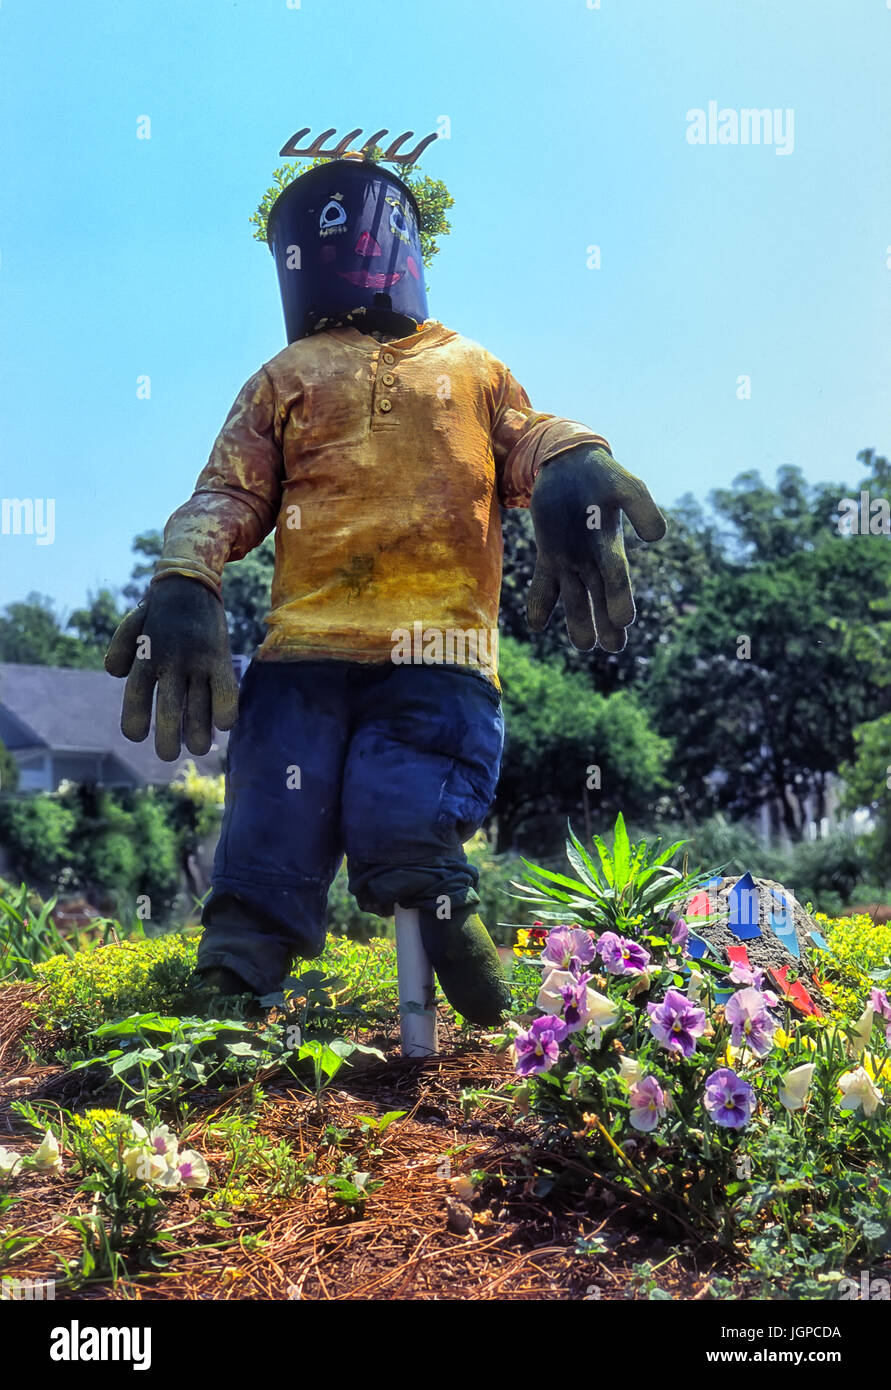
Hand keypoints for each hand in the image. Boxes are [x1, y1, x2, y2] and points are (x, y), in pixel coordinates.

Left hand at [105, 576, 239, 760]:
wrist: (191, 581)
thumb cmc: (159, 610)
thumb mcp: (131, 625)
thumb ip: (119, 651)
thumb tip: (117, 676)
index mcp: (144, 656)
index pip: (135, 698)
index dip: (134, 722)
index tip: (137, 736)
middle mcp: (170, 661)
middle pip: (168, 710)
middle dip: (167, 739)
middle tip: (167, 754)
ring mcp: (197, 660)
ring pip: (199, 707)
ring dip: (199, 734)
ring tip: (197, 748)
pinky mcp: (219, 657)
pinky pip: (226, 692)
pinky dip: (226, 712)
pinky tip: (224, 725)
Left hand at [527, 445, 665, 651]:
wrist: (570, 465)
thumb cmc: (602, 476)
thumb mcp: (626, 487)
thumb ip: (642, 507)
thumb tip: (658, 537)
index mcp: (612, 546)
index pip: (616, 577)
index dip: (620, 597)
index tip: (624, 621)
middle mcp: (593, 559)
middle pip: (600, 595)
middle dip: (606, 621)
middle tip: (612, 647)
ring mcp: (570, 559)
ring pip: (574, 597)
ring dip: (578, 620)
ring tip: (584, 645)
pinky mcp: (548, 554)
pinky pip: (544, 584)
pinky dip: (541, 604)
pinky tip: (537, 624)